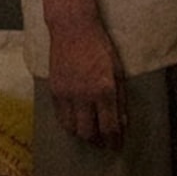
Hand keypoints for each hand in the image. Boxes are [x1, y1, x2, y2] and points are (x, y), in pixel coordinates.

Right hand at [43, 15, 123, 147]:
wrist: (72, 29)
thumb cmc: (100, 47)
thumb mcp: (118, 71)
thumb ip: (120, 99)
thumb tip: (122, 123)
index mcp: (104, 90)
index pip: (109, 126)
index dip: (114, 141)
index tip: (116, 146)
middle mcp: (84, 96)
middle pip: (89, 132)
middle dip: (98, 141)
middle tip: (103, 143)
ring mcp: (67, 94)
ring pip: (72, 128)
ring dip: (82, 134)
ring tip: (89, 133)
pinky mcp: (54, 91)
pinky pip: (60, 117)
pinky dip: (69, 124)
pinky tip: (76, 122)